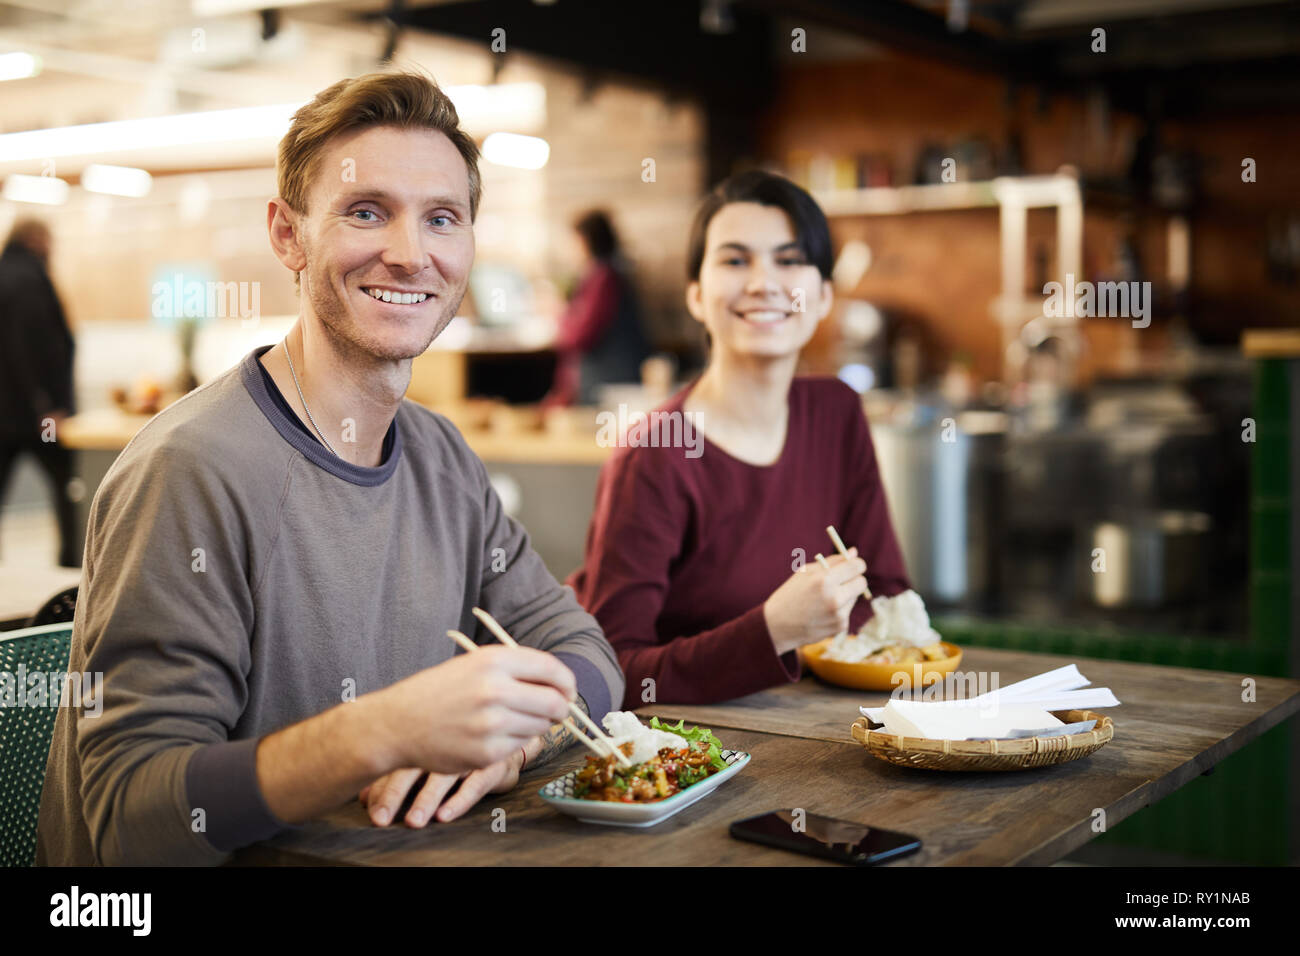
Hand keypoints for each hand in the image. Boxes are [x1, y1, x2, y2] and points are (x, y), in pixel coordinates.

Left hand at [359, 746, 527, 826]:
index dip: (379, 786)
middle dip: (394, 795)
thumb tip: (361, 798)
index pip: (394, 762)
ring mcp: (468, 751)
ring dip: (426, 799)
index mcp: (421, 736)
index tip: (366, 809)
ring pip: (443, 776)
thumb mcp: (427, 753)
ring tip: (413, 821)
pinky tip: (445, 815)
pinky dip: (459, 800)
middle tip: (381, 819)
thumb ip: (395, 773)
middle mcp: (442, 741)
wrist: (504, 725)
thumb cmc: (457, 742)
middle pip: (413, 769)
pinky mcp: (492, 762)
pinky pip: (475, 783)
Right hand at [371, 645, 574, 775]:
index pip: (551, 669)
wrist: (398, 723)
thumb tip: (558, 683)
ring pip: (540, 726)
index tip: (568, 690)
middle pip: (554, 702)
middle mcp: (495, 690)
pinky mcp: (487, 752)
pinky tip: (493, 735)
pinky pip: (519, 746)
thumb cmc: (438, 691)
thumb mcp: (473, 664)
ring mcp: (492, 724)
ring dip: (536, 725)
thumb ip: (514, 669)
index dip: (567, 682)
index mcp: (493, 661)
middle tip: (555, 712)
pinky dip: (514, 742)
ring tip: (512, 720)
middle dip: (560, 708)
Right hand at [763, 548, 866, 654]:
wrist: (778, 626)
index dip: (856, 564)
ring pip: (855, 597)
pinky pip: (848, 611)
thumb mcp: (806, 572)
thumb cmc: (791, 594)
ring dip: (845, 594)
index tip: (852, 565)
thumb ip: (832, 561)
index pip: (857, 567)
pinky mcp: (840, 627)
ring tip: (824, 599)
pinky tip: (823, 612)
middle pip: (862, 582)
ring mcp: (839, 614)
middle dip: (855, 579)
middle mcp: (834, 598)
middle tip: (843, 580)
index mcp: (824, 580)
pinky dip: (840, 609)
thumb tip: (854, 552)